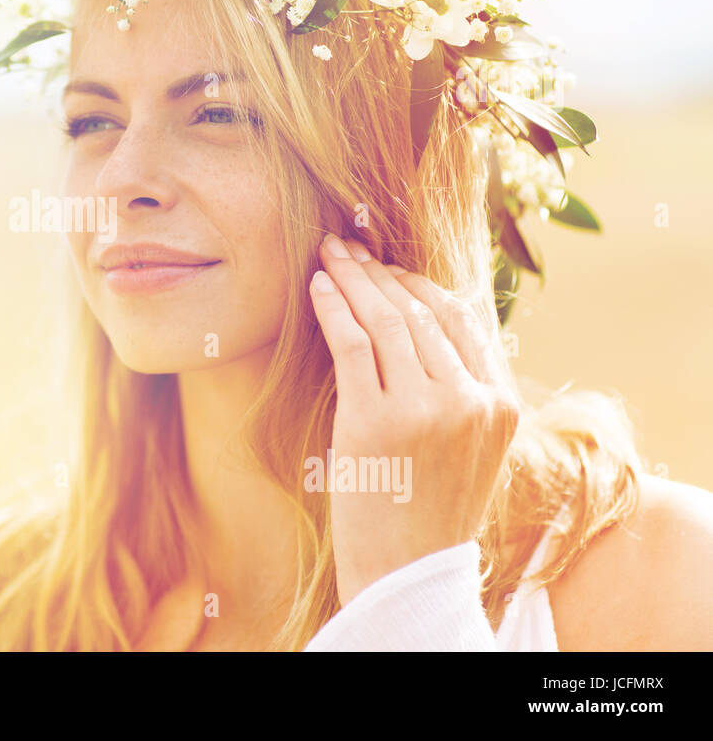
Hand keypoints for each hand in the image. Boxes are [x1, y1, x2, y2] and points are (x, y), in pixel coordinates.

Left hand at [308, 232, 518, 606]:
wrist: (407, 575)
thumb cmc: (427, 510)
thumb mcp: (467, 448)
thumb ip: (460, 391)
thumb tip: (420, 326)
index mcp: (501, 404)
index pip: (461, 319)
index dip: (419, 283)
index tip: (388, 265)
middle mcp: (470, 400)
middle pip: (420, 312)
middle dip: (380, 273)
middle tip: (349, 246)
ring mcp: (424, 410)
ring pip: (386, 321)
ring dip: (353, 280)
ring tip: (329, 255)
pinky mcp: (374, 421)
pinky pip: (352, 344)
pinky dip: (334, 308)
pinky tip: (318, 288)